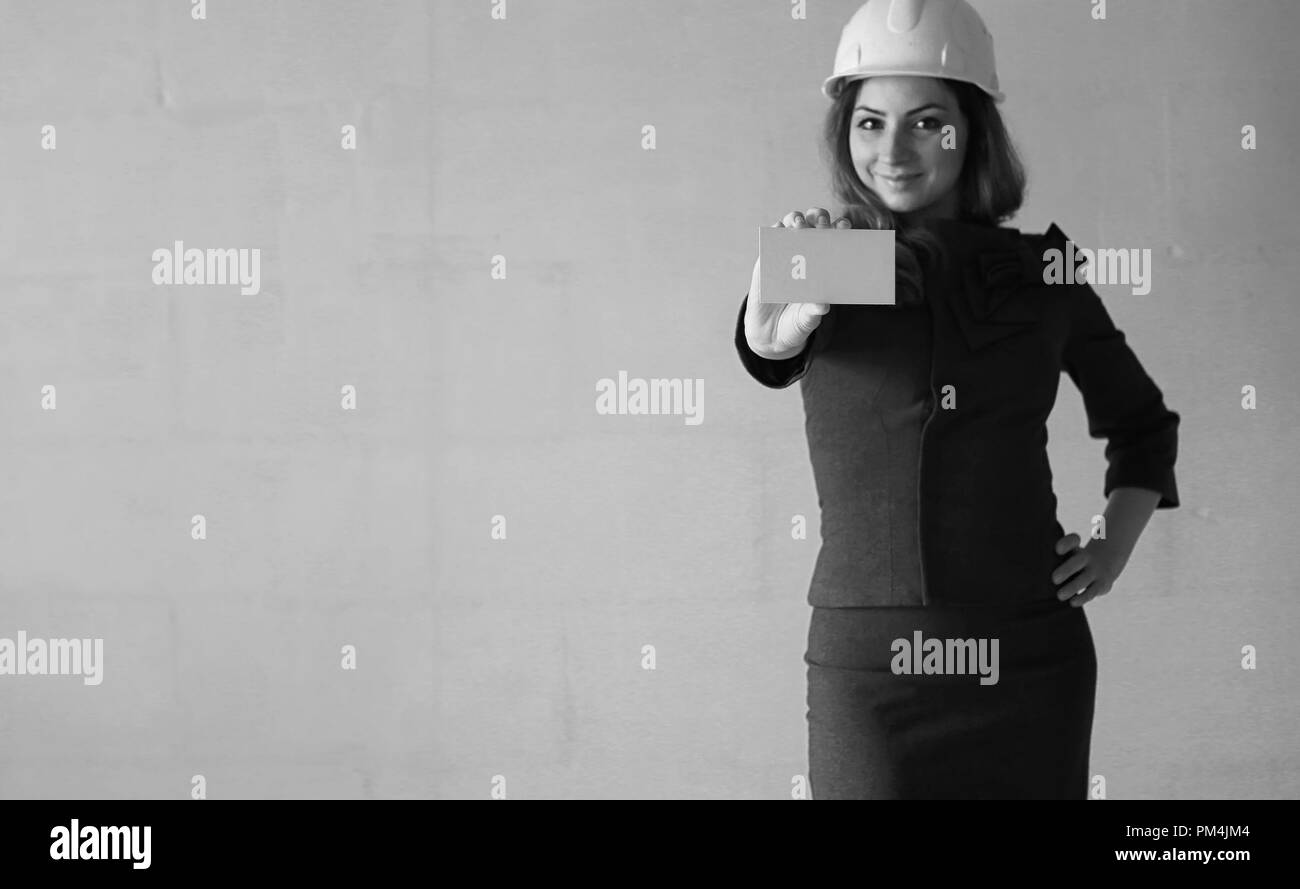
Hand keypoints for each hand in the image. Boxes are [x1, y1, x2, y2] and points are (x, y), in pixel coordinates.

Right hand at [743, 207, 850, 359]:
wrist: (770, 333)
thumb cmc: (797, 323)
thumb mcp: (807, 320)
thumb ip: (813, 312)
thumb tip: (822, 305)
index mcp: (824, 267)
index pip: (835, 241)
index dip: (840, 230)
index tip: (843, 226)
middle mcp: (807, 255)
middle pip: (815, 225)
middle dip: (819, 218)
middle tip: (820, 221)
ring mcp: (785, 255)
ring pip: (792, 226)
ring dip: (796, 219)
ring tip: (798, 223)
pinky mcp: (766, 260)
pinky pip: (771, 239)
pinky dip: (775, 230)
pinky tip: (779, 228)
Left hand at [1052, 532, 1127, 606]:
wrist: (1107, 562)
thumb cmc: (1075, 559)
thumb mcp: (1066, 554)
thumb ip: (1046, 556)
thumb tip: (1018, 562)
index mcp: (1075, 548)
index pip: (1073, 540)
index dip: (1066, 543)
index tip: (1057, 550)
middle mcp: (1086, 558)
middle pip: (1078, 561)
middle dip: (1067, 569)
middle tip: (1053, 579)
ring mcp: (1095, 571)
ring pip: (1084, 579)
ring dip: (1072, 587)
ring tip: (1059, 596)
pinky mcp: (1101, 584)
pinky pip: (1093, 591)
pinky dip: (1083, 598)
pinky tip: (1072, 602)